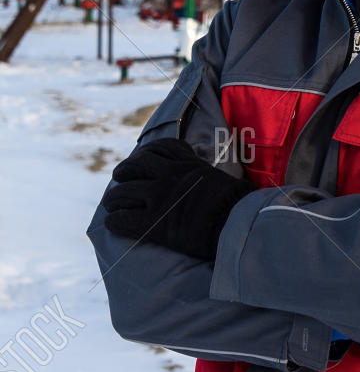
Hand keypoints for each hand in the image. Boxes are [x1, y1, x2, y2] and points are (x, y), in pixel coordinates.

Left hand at [103, 136, 254, 259]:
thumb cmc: (235, 203)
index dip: (145, 153)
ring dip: (113, 198)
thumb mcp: (215, 176)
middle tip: (120, 178)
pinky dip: (115, 220)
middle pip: (134, 166)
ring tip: (111, 203)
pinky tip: (113, 222)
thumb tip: (204, 174)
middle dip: (123, 172)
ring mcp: (160, 199)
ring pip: (123, 192)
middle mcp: (169, 176)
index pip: (158, 148)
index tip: (141, 158)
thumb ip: (200, 172)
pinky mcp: (155, 224)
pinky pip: (124, 219)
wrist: (237, 222)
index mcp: (185, 163)